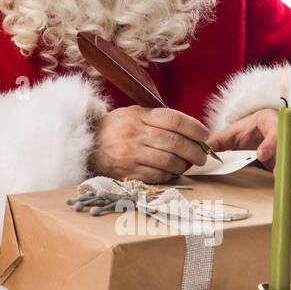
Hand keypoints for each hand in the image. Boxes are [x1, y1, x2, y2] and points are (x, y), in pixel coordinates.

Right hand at [88, 106, 210, 183]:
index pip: (173, 119)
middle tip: (202, 156)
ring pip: (169, 161)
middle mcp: (134, 133)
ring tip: (185, 165)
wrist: (87, 146)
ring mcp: (130, 153)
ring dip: (183, 165)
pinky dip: (169, 175)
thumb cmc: (115, 129)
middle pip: (175, 142)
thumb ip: (156, 118)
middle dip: (195, 151)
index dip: (194, 128)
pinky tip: (170, 172)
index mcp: (137, 115)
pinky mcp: (127, 172)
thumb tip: (189, 130)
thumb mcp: (132, 114)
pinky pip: (157, 175)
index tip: (204, 135)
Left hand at [208, 109, 290, 190]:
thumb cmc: (248, 131)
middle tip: (280, 174)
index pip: (273, 129)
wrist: (263, 128)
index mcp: (271, 121)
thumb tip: (201, 151)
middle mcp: (290, 133)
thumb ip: (218, 142)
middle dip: (287, 159)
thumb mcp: (232, 133)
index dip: (269, 142)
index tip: (261, 155)